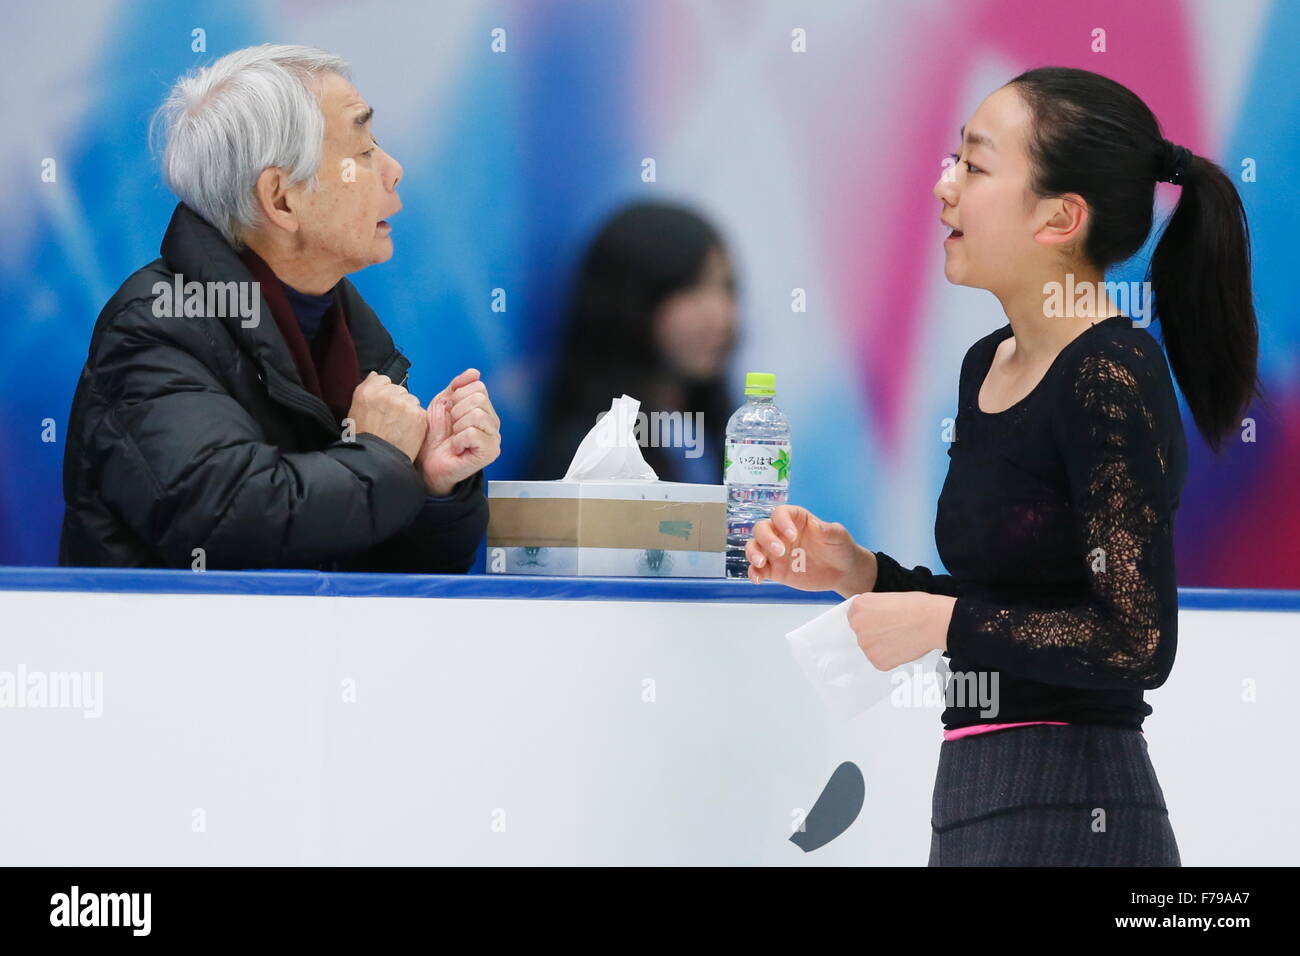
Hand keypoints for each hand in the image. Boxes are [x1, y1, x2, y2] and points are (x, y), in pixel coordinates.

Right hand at [346, 371, 426, 461]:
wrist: (377, 460)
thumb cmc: (364, 439)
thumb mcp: (355, 411)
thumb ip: (367, 389)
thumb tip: (375, 375)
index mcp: (367, 391)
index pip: (383, 380)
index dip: (384, 394)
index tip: (382, 407)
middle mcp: (386, 394)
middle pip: (399, 390)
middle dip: (397, 402)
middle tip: (390, 420)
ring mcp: (404, 403)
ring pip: (411, 400)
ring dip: (408, 411)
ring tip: (397, 428)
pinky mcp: (418, 414)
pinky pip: (419, 411)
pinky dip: (416, 421)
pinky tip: (405, 432)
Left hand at [416, 368, 501, 495]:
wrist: (428, 462)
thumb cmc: (435, 436)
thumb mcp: (443, 403)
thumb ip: (457, 386)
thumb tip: (474, 372)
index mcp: (484, 408)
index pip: (479, 386)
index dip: (458, 397)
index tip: (451, 413)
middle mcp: (492, 422)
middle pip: (479, 399)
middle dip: (457, 411)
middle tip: (452, 426)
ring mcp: (493, 437)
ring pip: (477, 415)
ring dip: (458, 425)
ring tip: (455, 436)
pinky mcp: (490, 452)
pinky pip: (473, 433)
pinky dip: (459, 440)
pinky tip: (457, 447)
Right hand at [745, 504, 874, 595]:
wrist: (842, 571)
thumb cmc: (840, 547)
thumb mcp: (838, 536)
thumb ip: (827, 530)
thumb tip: (814, 524)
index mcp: (796, 520)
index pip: (780, 513)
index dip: (782, 521)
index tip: (792, 535)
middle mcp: (781, 533)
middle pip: (762, 529)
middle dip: (766, 538)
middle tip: (780, 551)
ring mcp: (775, 552)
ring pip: (754, 547)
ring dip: (753, 553)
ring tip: (761, 563)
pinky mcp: (774, 570)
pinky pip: (758, 569)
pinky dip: (754, 572)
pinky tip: (758, 579)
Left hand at [847, 592, 956, 670]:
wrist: (932, 621)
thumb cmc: (917, 606)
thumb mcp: (886, 598)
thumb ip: (872, 609)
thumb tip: (872, 620)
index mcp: (859, 606)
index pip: (855, 616)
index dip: (870, 619)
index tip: (880, 621)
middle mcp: (857, 625)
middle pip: (862, 633)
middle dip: (875, 633)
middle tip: (894, 630)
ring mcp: (866, 645)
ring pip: (871, 648)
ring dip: (882, 646)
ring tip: (901, 637)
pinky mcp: (877, 660)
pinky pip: (880, 661)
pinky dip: (890, 658)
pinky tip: (902, 647)